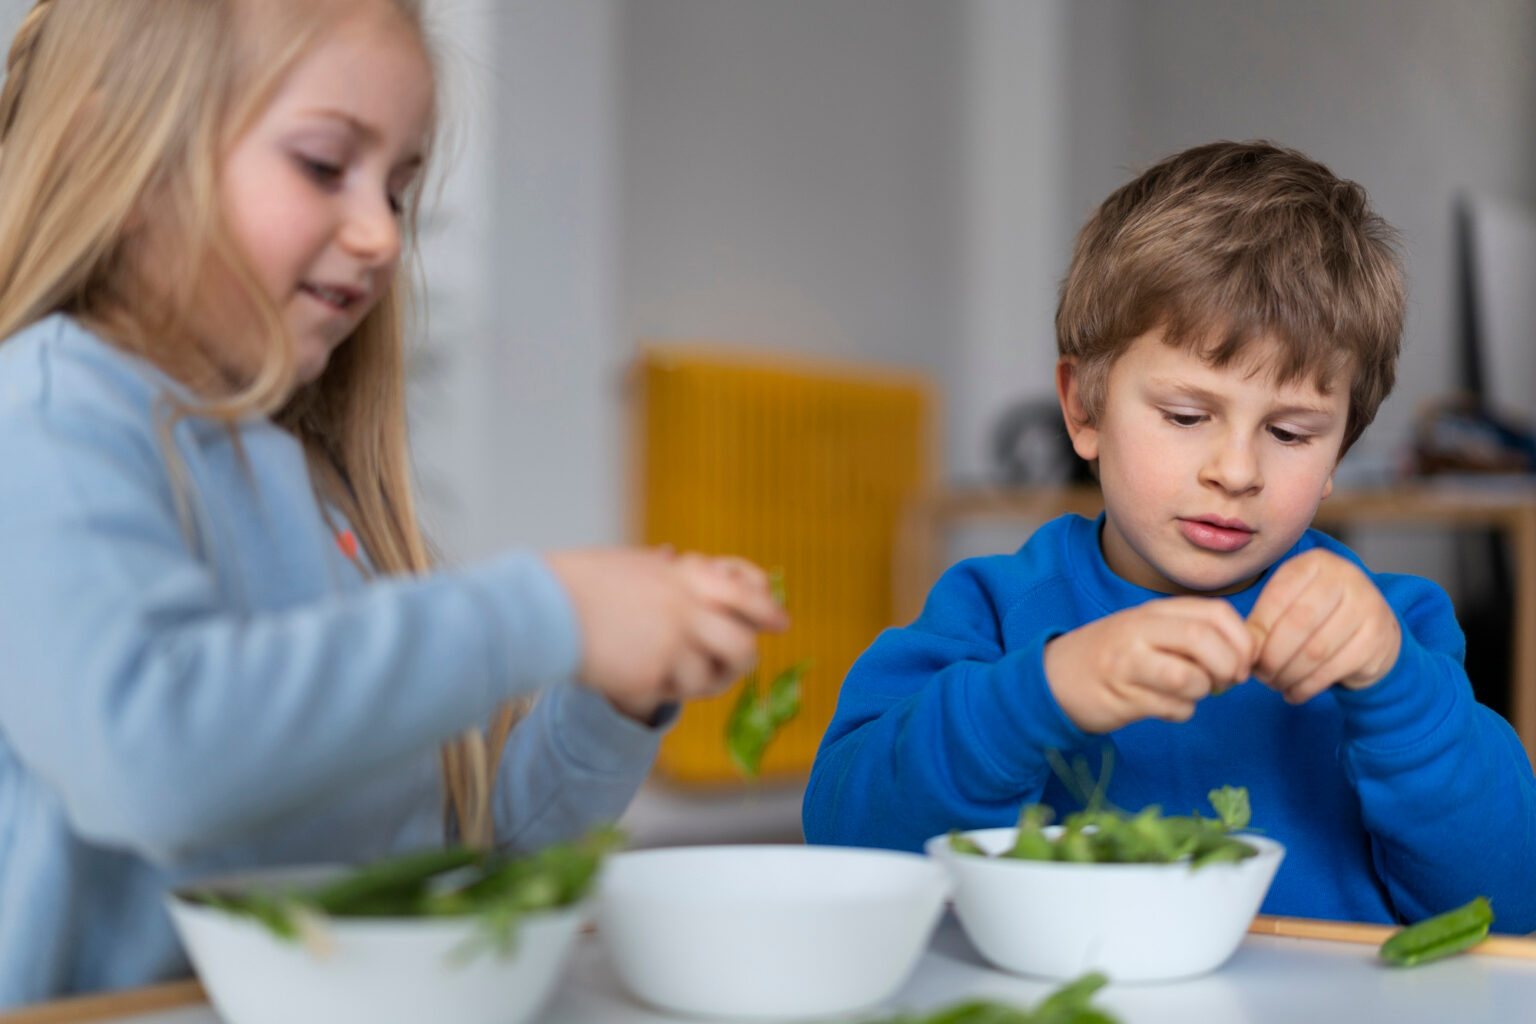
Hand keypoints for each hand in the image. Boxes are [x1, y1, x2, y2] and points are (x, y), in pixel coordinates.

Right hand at [545, 547, 789, 721]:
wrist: (544, 609)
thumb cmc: (581, 584)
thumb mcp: (634, 565)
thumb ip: (669, 572)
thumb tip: (695, 564)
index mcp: (682, 575)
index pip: (741, 588)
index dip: (765, 606)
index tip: (780, 621)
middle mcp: (685, 608)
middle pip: (742, 642)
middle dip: (744, 657)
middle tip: (739, 664)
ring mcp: (672, 642)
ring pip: (714, 675)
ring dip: (704, 679)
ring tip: (680, 673)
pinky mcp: (654, 674)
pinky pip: (677, 690)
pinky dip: (667, 688)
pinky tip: (645, 676)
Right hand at [1043, 596, 1254, 732]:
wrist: (1053, 678)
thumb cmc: (1114, 656)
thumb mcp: (1148, 631)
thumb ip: (1190, 632)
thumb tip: (1243, 653)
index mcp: (1154, 611)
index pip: (1216, 612)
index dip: (1241, 639)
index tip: (1243, 660)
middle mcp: (1139, 630)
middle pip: (1204, 639)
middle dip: (1228, 666)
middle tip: (1227, 682)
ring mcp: (1127, 663)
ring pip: (1188, 677)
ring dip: (1203, 692)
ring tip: (1193, 693)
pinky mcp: (1120, 697)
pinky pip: (1171, 708)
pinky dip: (1181, 712)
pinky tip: (1166, 706)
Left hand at [1246, 548, 1400, 703]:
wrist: (1373, 629)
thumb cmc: (1319, 616)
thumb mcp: (1290, 605)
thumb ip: (1264, 620)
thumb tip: (1243, 649)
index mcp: (1315, 563)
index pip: (1277, 597)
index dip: (1257, 631)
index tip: (1245, 653)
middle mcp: (1345, 577)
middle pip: (1298, 624)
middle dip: (1272, 656)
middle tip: (1260, 675)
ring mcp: (1367, 606)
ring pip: (1315, 650)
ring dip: (1288, 675)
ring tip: (1275, 684)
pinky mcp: (1377, 639)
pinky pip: (1334, 669)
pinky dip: (1307, 687)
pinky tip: (1294, 693)